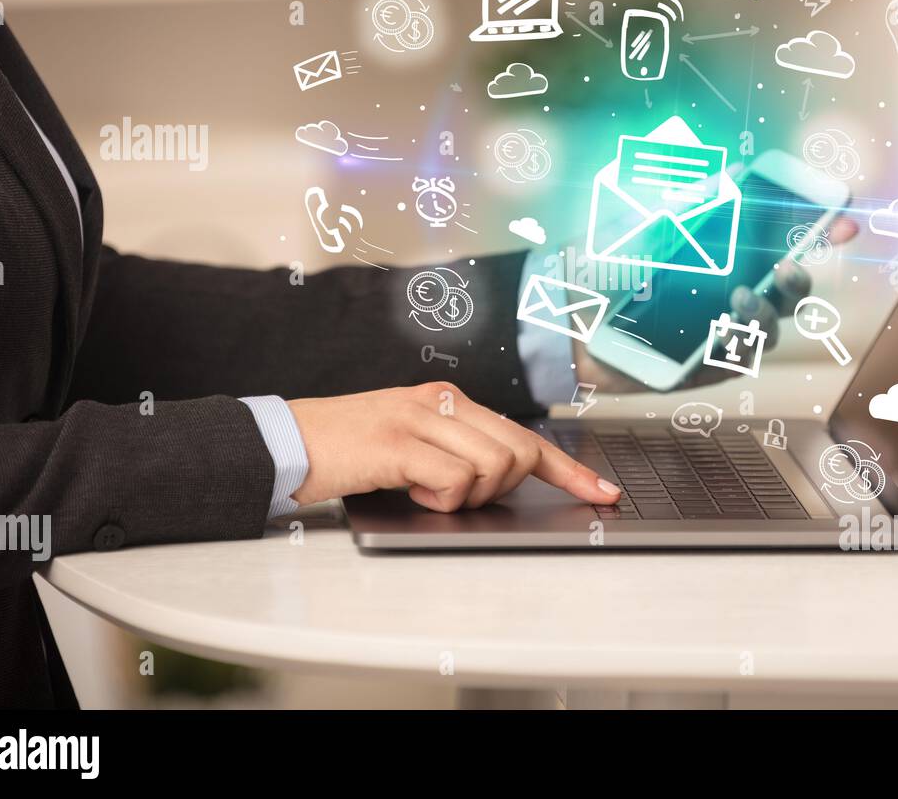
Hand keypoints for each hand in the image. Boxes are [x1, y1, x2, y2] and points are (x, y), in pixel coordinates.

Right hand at [287, 383, 620, 511]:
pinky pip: (454, 480)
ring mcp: (422, 418)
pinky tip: (408, 487)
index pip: (527, 437)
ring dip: (464, 496)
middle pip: (519, 455)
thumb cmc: (354, 453)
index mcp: (452, 400)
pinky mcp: (400, 442)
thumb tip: (505, 481)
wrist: (293, 443)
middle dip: (499, 489)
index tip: (605, 493)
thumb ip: (458, 452)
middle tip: (451, 493)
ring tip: (424, 488)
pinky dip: (439, 497)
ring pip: (493, 469)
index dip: (571, 470)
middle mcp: (444, 401)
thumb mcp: (415, 445)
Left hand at [574, 215, 859, 391]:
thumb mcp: (646, 217)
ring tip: (740, 297)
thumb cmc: (603, 260)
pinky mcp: (705, 365)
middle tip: (787, 265)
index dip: (820, 230)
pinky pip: (739, 358)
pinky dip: (741, 342)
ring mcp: (721, 329)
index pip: (785, 238)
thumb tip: (736, 172)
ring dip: (767, 311)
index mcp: (726, 250)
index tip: (842, 220)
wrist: (562, 312)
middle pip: (790, 289)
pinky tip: (725, 328)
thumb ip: (691, 198)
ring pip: (771, 327)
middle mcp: (731, 289)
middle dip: (800, 277)